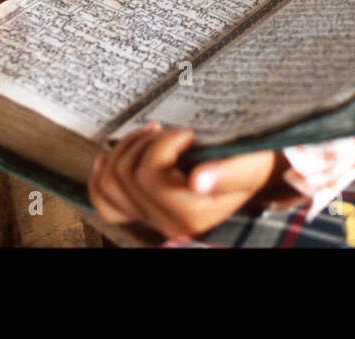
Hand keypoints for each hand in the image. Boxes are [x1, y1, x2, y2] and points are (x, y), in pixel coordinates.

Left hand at [88, 123, 290, 238]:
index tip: (188, 133)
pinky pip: (104, 201)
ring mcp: (151, 219)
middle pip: (127, 175)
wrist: (254, 175)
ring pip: (112, 181)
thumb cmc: (253, 164)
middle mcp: (168, 224)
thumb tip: (197, 181)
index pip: (151, 176)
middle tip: (170, 131)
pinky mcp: (142, 211)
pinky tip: (107, 157)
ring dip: (127, 149)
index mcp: (192, 214)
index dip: (163, 145)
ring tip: (153, 135)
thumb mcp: (250, 164)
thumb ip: (228, 172)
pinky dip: (100, 176)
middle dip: (145, 142)